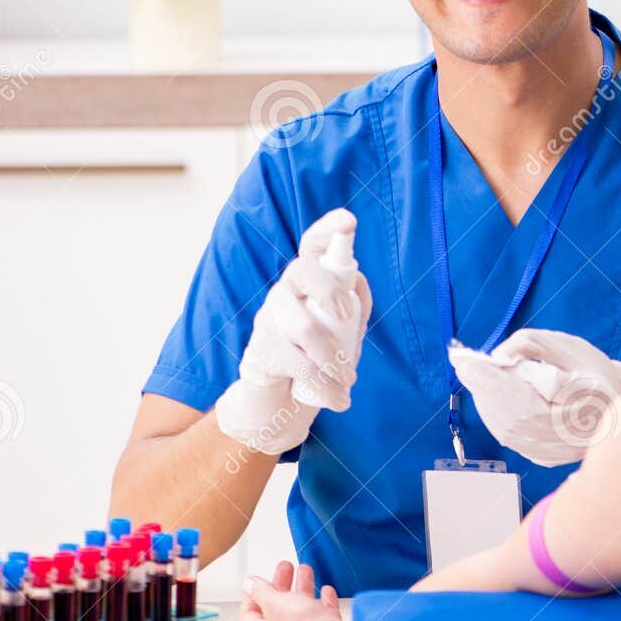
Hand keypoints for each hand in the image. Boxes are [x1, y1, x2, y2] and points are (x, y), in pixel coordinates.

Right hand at [214, 208, 373, 454]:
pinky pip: (298, 362)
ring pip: (304, 327)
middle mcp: (286, 289)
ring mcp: (270, 317)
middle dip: (329, 291)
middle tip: (346, 316)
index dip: (329, 229)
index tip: (348, 221)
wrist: (282, 391)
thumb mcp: (344, 325)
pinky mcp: (263, 348)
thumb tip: (357, 278)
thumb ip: (356, 300)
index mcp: (310, 279)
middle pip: (302, 272)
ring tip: (350, 380)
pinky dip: (325, 385)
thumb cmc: (320, 348)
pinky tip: (340, 399)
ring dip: (335, 358)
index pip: (313, 244)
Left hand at [240, 560, 349, 620]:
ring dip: (302, 587)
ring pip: (301, 608)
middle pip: (277, 608)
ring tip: (305, 570)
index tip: (256, 581)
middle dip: (280, 585)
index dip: (251, 595)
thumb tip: (249, 585)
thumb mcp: (274, 603)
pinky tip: (326, 591)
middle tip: (285, 568)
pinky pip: (323, 614)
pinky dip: (323, 600)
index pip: (250, 614)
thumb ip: (261, 592)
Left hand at [449, 328, 620, 466]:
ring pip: (512, 432)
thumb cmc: (592, 372)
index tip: (468, 360)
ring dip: (487, 403)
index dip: (498, 379)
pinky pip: (513, 440)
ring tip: (474, 376)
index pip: (539, 391)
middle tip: (462, 365)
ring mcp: (564, 450)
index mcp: (591, 398)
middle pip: (519, 416)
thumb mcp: (568, 346)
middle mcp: (579, 430)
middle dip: (485, 388)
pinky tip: (487, 397)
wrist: (616, 406)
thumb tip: (498, 357)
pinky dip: (495, 417)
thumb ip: (533, 344)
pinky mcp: (549, 457)